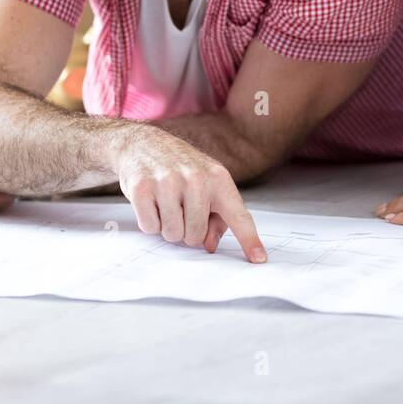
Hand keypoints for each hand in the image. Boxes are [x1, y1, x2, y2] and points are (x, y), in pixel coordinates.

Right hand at [110, 125, 266, 262]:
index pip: (238, 215)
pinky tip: (150, 200)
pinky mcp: (142, 187)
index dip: (250, 240)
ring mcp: (168, 182)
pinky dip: (149, 220)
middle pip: (195, 236)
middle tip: (179, 207)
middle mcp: (196, 179)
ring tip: (165, 202)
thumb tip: (210, 245)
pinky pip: (150, 227)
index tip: (260, 259)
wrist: (144, 144)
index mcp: (219, 179)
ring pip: (172, 234)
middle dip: (186, 230)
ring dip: (167, 226)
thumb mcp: (207, 185)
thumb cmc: (180, 170)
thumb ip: (216, 218)